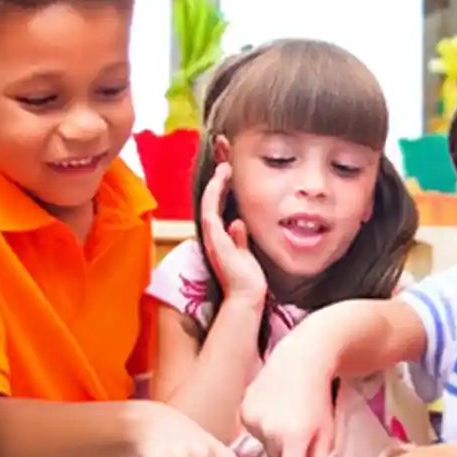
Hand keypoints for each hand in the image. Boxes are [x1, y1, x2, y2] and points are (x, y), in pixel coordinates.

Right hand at [200, 163, 266, 302]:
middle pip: (210, 201)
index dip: (221, 188)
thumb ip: (240, 239)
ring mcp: (211, 237)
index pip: (218, 208)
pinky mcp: (214, 238)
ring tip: (224, 165)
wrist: (247, 297)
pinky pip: (210, 210)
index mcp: (219, 238)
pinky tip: (221, 178)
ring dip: (215, 182)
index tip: (228, 170)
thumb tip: (238, 224)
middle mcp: (212, 236)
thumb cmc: (248, 280)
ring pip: (208, 202)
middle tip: (223, 160)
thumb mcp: (245, 254)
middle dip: (216, 180)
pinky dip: (214, 192)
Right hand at [239, 346, 335, 456]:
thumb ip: (316, 455)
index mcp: (297, 435)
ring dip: (272, 437)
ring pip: (262, 445)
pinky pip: (251, 430)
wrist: (301, 360)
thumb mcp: (327, 429)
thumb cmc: (317, 398)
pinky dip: (261, 424)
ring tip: (285, 411)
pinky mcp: (244, 409)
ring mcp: (255, 418)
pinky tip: (272, 405)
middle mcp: (272, 429)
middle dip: (286, 451)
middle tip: (297, 427)